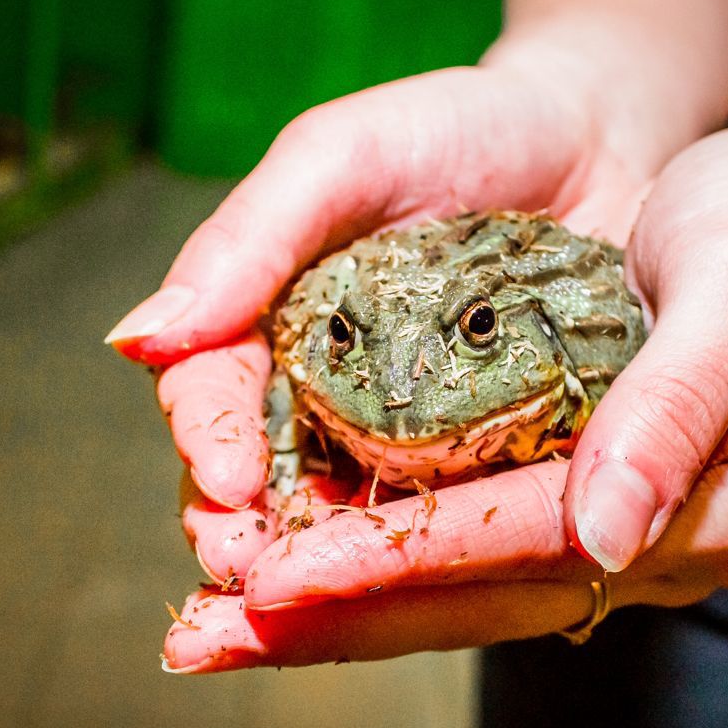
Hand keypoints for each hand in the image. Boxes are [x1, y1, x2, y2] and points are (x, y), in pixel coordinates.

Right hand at [110, 59, 677, 551]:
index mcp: (273, 323)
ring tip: (317, 598)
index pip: (213, 396)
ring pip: (345, 516)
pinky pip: (444, 516)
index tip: (225, 479)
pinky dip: (425, 555)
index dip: (208, 440)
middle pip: (264, 480)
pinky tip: (428, 582)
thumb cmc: (456, 128)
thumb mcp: (342, 158)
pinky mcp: (483, 457)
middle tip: (250, 569)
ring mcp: (405, 433)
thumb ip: (248, 238)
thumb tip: (136, 338)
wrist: (591, 139)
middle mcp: (327, 391)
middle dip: (248, 530)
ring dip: (323, 566)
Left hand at [158, 127, 727, 670]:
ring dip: (333, 610)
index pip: (537, 542)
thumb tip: (602, 537)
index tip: (281, 575)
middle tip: (206, 635)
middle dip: (338, 615)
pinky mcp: (562, 497)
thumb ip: (681, 400)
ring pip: (458, 590)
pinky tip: (280, 565)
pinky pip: (457, 547)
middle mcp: (656, 541)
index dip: (408, 560)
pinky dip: (367, 559)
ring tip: (210, 628)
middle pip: (480, 596)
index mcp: (722, 505)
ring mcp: (608, 529)